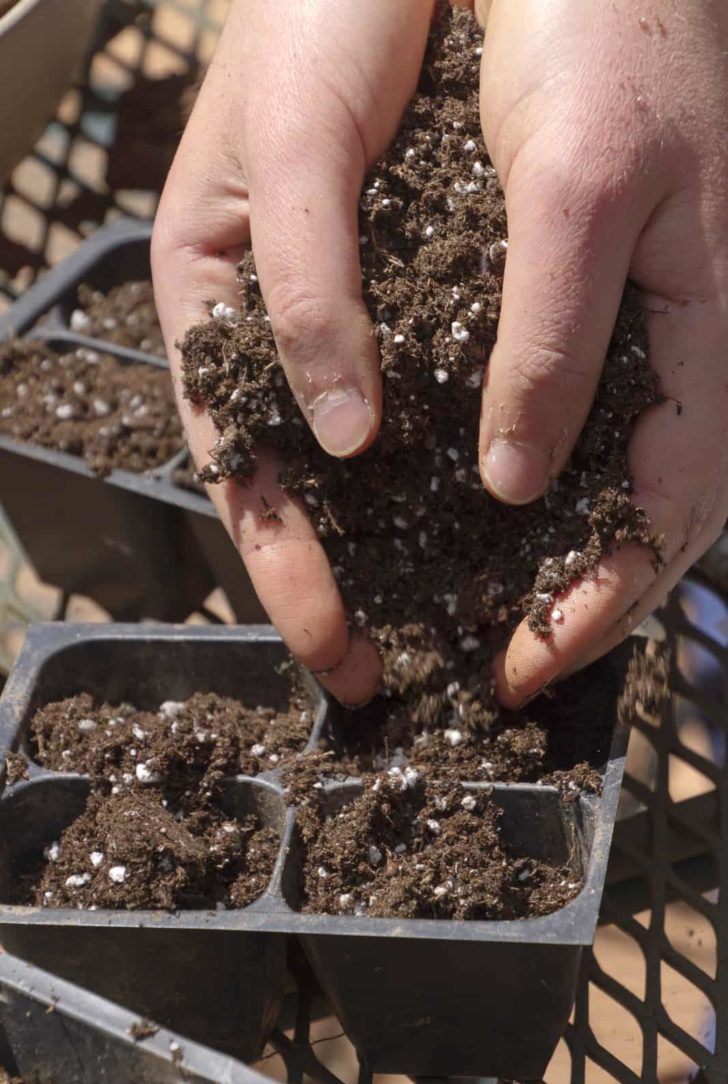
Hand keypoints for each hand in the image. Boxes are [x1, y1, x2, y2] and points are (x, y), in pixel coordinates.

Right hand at [152, 0, 433, 702]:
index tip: (328, 652)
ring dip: (393, 543)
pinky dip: (448, 464)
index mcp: (219, 308)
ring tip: (434, 627)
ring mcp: (349, 321)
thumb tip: (344, 439)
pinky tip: (480, 518)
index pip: (243, 472)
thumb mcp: (295, 148)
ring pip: (361, 459)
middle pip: (299, 487)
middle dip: (337, 583)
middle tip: (378, 676)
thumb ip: (307, 294)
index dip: (282, 568)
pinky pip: (428, 399)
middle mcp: (281, 331)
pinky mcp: (420, 296)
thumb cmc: (319, 16)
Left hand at [465, 0, 727, 704]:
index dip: (601, 605)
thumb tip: (516, 481)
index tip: (524, 669)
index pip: (666, 517)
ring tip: (487, 614)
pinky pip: (583, 424)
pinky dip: (539, 488)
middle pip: (644, 521)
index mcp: (704, 340)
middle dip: (579, 606)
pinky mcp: (608, 310)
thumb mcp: (579, 189)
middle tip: (499, 668)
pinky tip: (486, 511)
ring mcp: (648, 337)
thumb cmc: (612, 42)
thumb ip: (557, 338)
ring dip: (560, 562)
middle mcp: (682, 354)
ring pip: (614, 483)